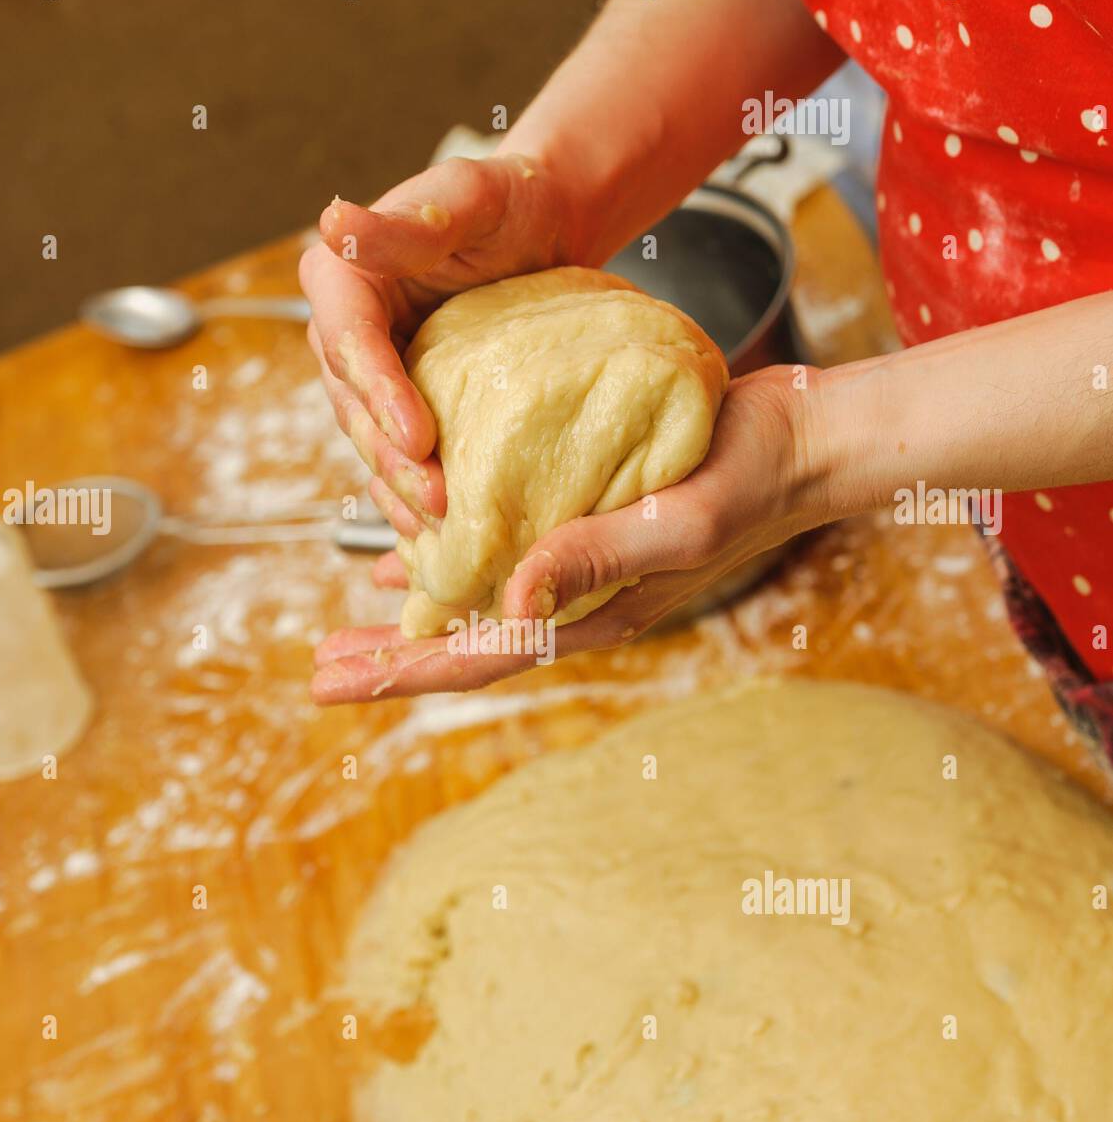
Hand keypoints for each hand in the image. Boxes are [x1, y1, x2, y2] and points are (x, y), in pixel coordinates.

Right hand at [298, 152, 582, 533]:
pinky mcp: (401, 408)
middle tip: (437, 499)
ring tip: (441, 525)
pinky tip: (442, 532)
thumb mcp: (467, 198)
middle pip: (355, 405)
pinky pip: (397, 456)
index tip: (417, 435)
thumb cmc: (511, 203)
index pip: (349, 340)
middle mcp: (346, 333)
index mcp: (344, 279)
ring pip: (373, 441)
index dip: (378, 392)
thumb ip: (405, 223)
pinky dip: (415, 494)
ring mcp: (372, 377)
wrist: (547, 229)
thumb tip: (331, 222)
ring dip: (401, 486)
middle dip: (391, 457)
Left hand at [311, 366, 833, 703]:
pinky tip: (418, 550)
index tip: (333, 680)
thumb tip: (511, 598)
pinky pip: (503, 551)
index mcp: (592, 612)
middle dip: (391, 658)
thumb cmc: (751, 476)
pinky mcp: (583, 521)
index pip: (480, 654)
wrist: (802, 441)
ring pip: (478, 602)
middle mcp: (577, 598)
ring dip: (413, 616)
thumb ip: (599, 557)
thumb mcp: (678, 518)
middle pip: (465, 640)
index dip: (401, 671)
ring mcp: (581, 566)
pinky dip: (452, 557)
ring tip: (351, 628)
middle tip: (319, 667)